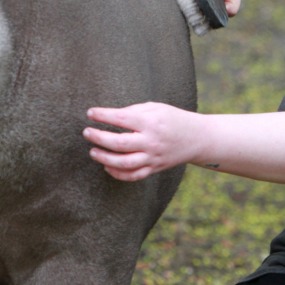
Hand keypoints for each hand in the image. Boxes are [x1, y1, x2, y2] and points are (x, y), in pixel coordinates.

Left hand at [83, 103, 201, 180]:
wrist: (197, 138)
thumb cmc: (173, 119)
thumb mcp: (156, 107)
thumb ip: (133, 111)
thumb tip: (110, 117)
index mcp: (151, 122)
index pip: (122, 118)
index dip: (103, 115)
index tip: (90, 113)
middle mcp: (151, 141)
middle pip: (119, 143)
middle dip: (99, 138)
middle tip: (86, 132)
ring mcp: (153, 157)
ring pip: (124, 163)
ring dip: (105, 159)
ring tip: (92, 152)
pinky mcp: (154, 168)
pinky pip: (133, 176)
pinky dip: (117, 174)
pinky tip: (107, 166)